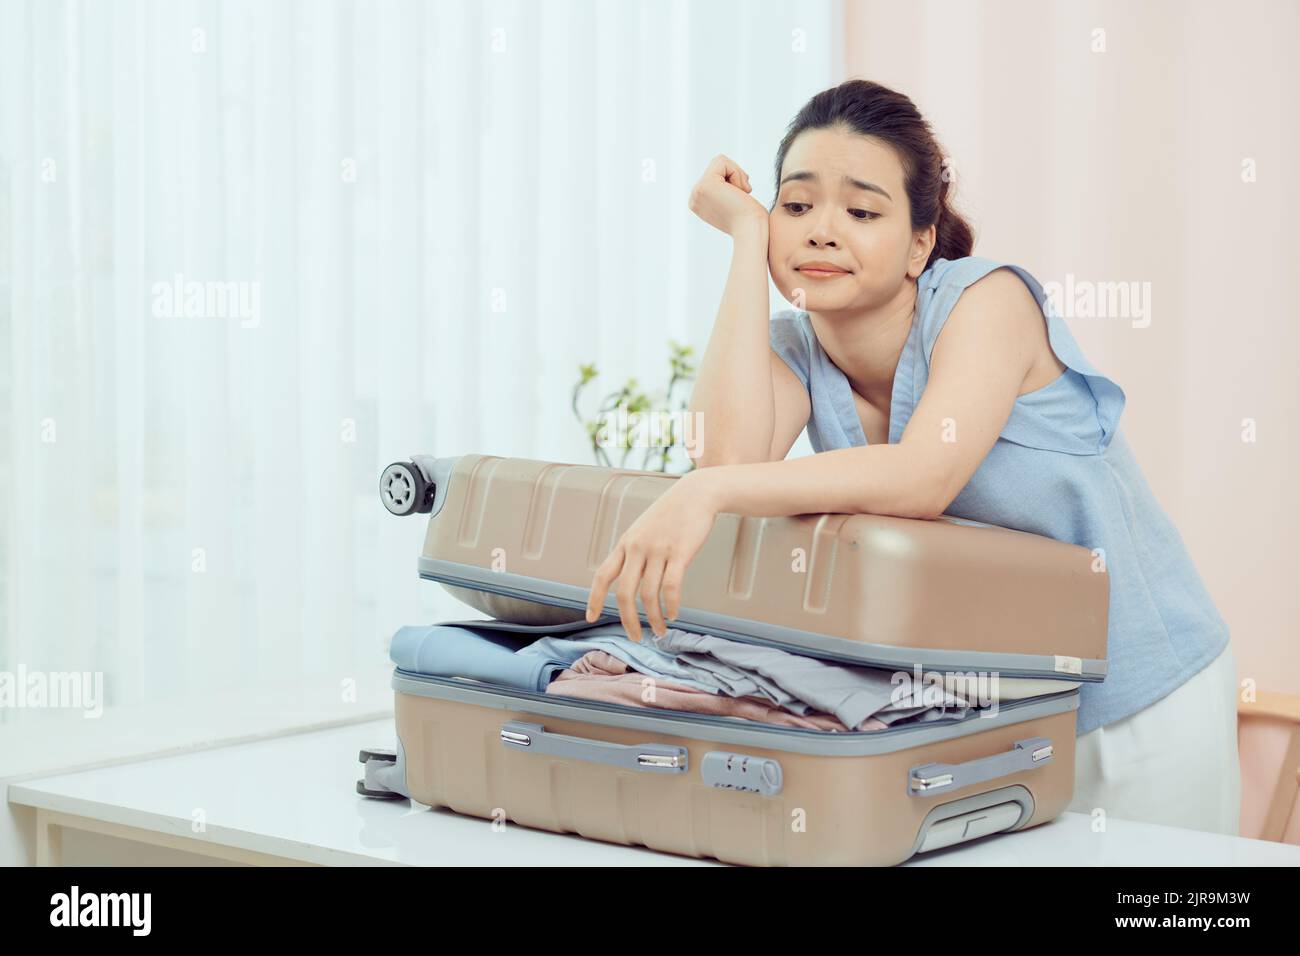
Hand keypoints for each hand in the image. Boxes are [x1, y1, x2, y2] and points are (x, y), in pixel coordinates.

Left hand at [583, 469, 720, 640]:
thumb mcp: (643, 529)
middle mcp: (637, 547)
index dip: (594, 599)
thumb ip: (633, 551)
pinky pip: (671, 586)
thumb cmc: (670, 514)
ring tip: (660, 630)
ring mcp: (657, 550)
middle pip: (624, 592)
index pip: (602, 575)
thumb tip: (627, 580)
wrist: (695, 494)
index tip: (590, 618)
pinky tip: (674, 614)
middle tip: (635, 637)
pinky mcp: (679, 552)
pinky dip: (671, 605)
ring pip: (649, 594)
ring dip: (654, 618)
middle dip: (628, 620)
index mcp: (625, 543)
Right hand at [687, 154, 769, 237]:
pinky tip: (739, 192)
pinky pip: (722, 161)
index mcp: (699, 202)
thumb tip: (728, 184)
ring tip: (740, 196)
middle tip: (742, 197)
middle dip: (736, 176)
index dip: (734, 179)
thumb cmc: (752, 221)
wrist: (752, 231)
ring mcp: (697, 191)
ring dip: (737, 175)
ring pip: (720, 162)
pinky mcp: (705, 185)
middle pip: (717, 165)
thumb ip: (725, 192)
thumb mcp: (733, 203)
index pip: (716, 173)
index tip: (740, 199)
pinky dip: (737, 173)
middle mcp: (694, 197)